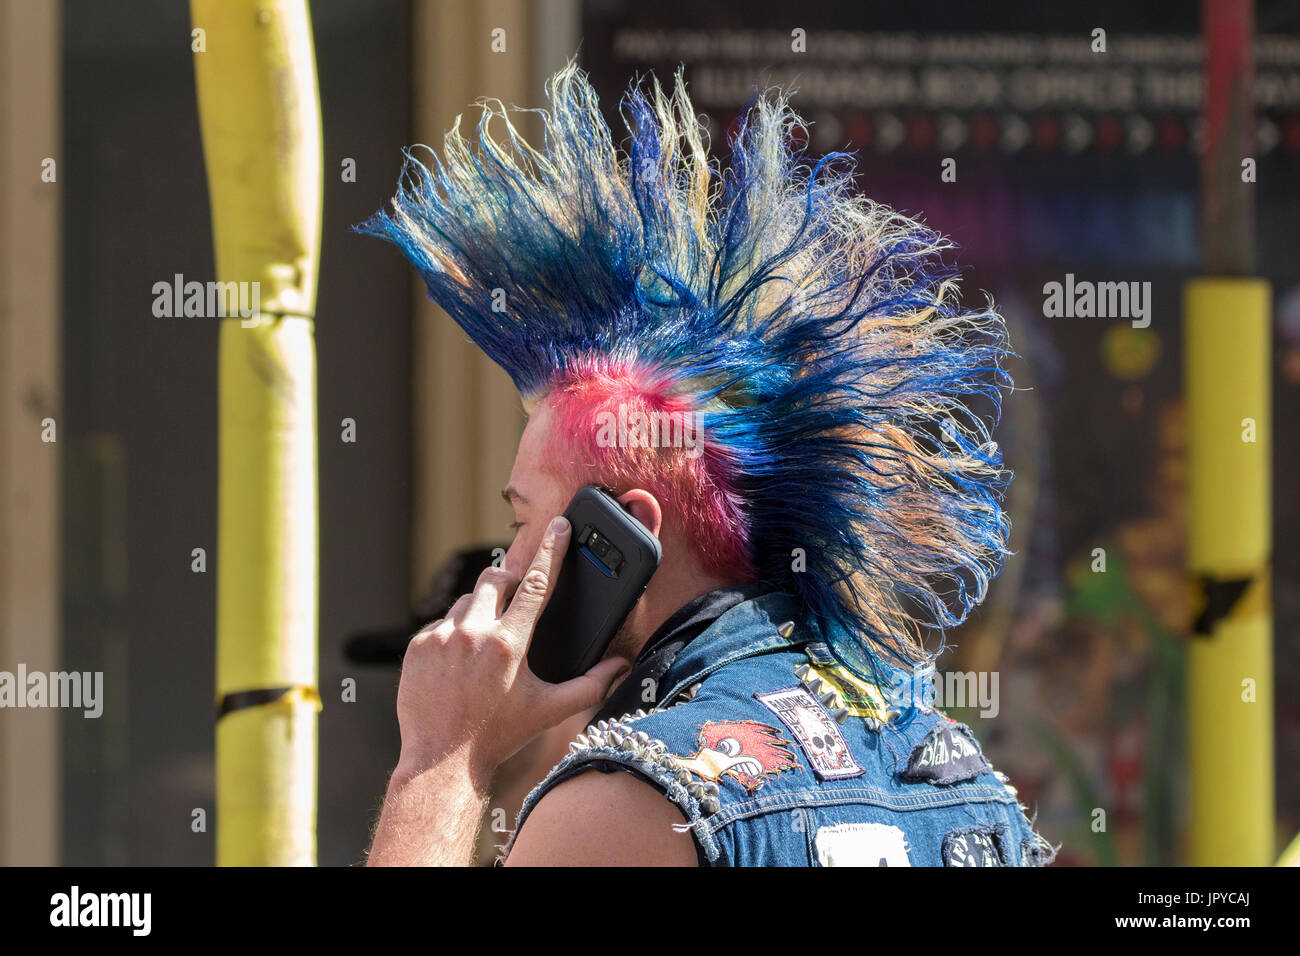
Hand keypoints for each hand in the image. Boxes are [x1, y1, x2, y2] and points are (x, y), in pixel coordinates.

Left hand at [391, 515, 630, 790]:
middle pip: (496, 578)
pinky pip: (441, 622)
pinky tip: (460, 662)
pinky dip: (455, 632)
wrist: (441, 760)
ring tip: (487, 646)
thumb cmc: (499, 735)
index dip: (551, 550)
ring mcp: (441, 638)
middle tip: (516, 603)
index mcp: (510, 644)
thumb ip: (591, 685)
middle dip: (509, 581)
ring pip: (467, 600)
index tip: (558, 526)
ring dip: (481, 610)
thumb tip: (622, 666)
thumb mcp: (549, 711)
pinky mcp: (418, 646)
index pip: (536, 583)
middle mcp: (474, 634)